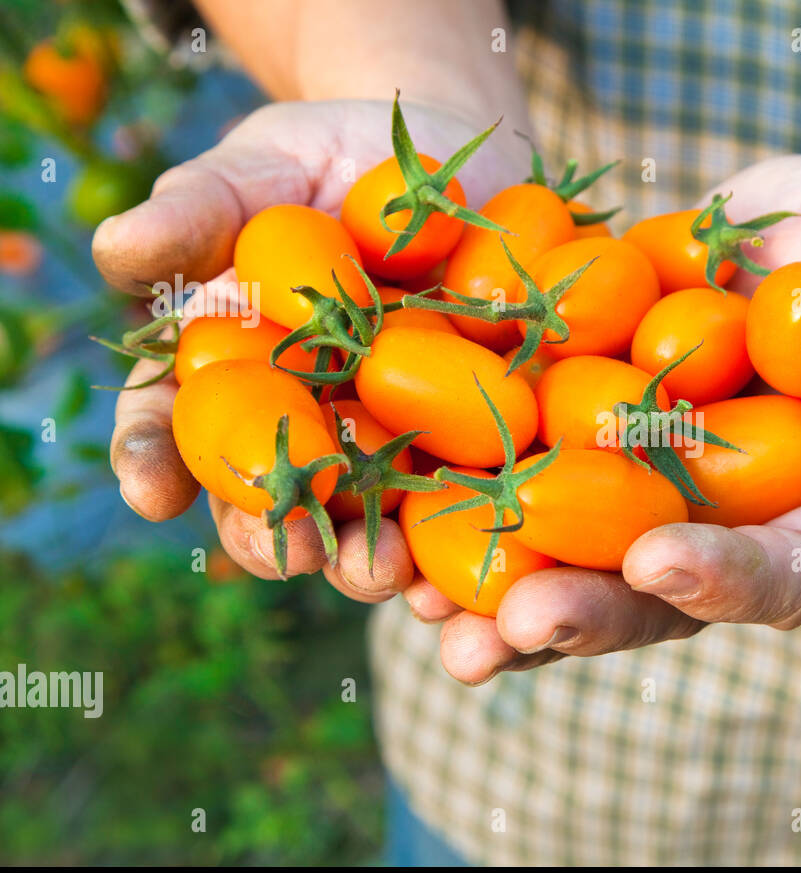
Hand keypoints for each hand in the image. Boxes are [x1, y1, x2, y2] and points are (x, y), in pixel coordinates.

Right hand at [99, 97, 525, 600]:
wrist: (451, 158)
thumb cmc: (330, 159)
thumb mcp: (260, 170)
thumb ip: (197, 209)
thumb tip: (118, 249)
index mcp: (225, 371)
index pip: (171, 425)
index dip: (153, 459)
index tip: (151, 490)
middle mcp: (298, 422)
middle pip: (270, 498)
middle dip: (272, 537)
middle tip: (293, 554)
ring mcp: (382, 441)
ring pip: (363, 519)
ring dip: (368, 560)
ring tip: (384, 575)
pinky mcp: (464, 444)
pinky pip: (459, 501)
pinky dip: (461, 539)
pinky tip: (470, 570)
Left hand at [434, 155, 800, 683]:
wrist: (789, 234)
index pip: (782, 574)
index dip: (726, 579)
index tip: (661, 560)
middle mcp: (720, 534)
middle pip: (658, 602)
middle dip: (589, 616)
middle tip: (519, 627)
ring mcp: (644, 507)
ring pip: (575, 579)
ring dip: (505, 610)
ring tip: (438, 625)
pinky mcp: (578, 464)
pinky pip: (519, 510)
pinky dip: (459, 530)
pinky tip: (395, 537)